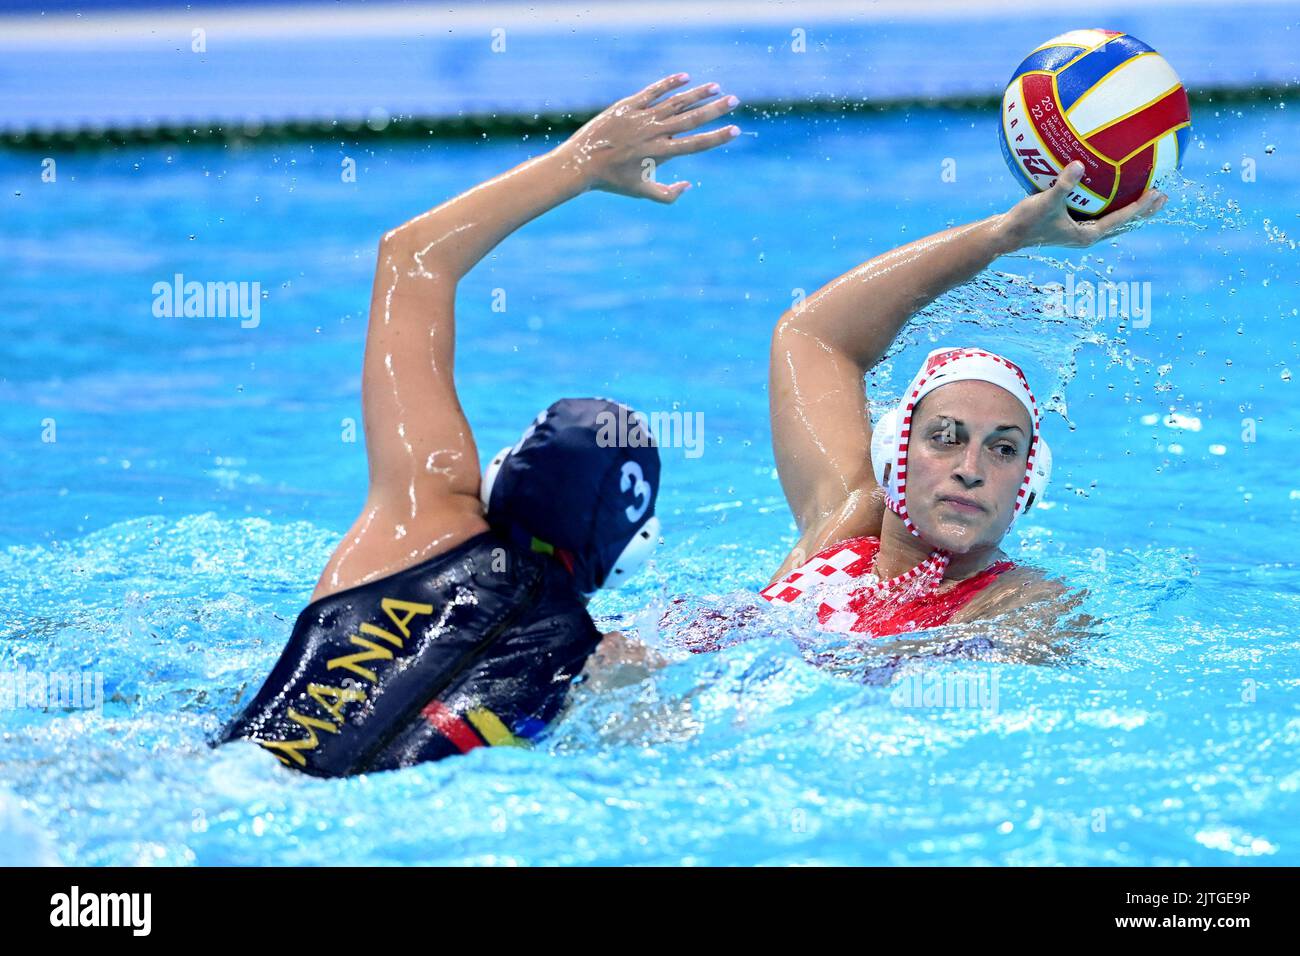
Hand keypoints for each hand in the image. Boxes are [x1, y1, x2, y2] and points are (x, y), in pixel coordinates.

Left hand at [555, 73, 740, 202]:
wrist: (582, 164)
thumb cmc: (612, 181)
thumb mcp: (642, 192)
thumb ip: (669, 195)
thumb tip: (689, 185)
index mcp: (661, 153)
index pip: (697, 144)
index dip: (718, 137)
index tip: (735, 130)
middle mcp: (654, 133)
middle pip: (692, 118)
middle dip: (715, 109)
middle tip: (734, 100)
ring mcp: (641, 117)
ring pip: (676, 102)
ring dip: (698, 94)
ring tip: (716, 87)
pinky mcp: (627, 106)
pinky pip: (653, 91)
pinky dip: (669, 84)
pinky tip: (685, 77)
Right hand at [1001, 160, 1167, 249]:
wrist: (1005, 236)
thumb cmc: (1025, 222)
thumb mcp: (1045, 202)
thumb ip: (1063, 184)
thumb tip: (1078, 164)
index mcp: (1088, 235)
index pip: (1122, 220)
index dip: (1141, 206)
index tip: (1158, 192)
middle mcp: (1087, 236)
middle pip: (1124, 224)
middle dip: (1144, 211)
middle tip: (1163, 196)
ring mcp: (1080, 232)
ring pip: (1114, 222)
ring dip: (1131, 210)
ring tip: (1146, 196)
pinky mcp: (1071, 226)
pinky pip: (1099, 215)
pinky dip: (1111, 204)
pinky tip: (1110, 190)